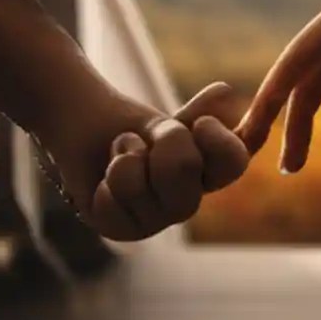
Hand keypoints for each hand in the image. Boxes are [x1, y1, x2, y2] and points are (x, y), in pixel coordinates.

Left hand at [37, 80, 248, 240]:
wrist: (86, 138)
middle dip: (160, 140)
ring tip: (122, 156)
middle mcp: (187, 201)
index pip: (234, 162)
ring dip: (124, 155)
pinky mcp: (121, 230)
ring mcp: (155, 220)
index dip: (219, 141)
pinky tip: (104, 182)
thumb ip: (196, 115)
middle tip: (146, 141)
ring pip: (137, 181)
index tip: (201, 123)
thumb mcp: (164, 124)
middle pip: (184, 165)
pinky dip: (104, 178)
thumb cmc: (132, 131)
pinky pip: (112, 198)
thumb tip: (225, 90)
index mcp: (207, 174)